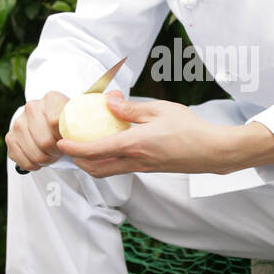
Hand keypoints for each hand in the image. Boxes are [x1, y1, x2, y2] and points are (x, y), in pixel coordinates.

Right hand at [5, 90, 69, 171]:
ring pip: (35, 154)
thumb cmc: (66, 123)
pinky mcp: (10, 137)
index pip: (56, 122)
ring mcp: (18, 122)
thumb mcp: (77, 119)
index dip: (64, 138)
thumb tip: (76, 141)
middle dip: (56, 152)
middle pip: (45, 141)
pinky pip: (23, 161)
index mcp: (51, 99)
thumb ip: (80, 125)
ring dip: (46, 160)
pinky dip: (33, 165)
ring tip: (51, 154)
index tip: (69, 140)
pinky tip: (39, 159)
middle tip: (60, 151)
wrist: (47, 122)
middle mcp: (32, 107)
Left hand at [55, 93, 232, 177]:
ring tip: (84, 148)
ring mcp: (142, 168)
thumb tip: (108, 101)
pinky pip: (121, 168)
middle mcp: (135, 161)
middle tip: (68, 146)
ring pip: (107, 171)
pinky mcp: (149, 170)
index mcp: (134, 145)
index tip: (61, 141)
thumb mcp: (159, 110)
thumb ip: (130, 108)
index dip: (74, 147)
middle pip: (96, 169)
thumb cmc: (189, 128)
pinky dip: (107, 161)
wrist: (212, 151)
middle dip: (78, 160)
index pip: (95, 150)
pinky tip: (110, 147)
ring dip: (91, 163)